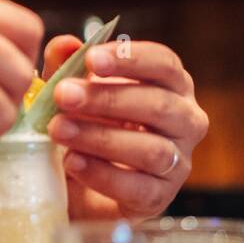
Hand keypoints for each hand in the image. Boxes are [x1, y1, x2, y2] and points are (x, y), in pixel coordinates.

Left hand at [44, 34, 208, 220]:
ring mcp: (178, 162)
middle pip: (158, 105)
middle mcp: (185, 121)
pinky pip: (139, 188)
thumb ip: (66, 67)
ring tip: (59, 130)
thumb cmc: (85, 126)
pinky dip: (102, 174)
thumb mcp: (71, 93)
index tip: (91, 59)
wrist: (77, 187)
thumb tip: (66, 44)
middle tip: (63, 95)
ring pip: (151, 149)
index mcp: (171, 86)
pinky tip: (73, 162)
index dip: (130, 59)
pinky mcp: (161, 198)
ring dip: (100, 138)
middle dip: (107, 99)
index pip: (164, 63)